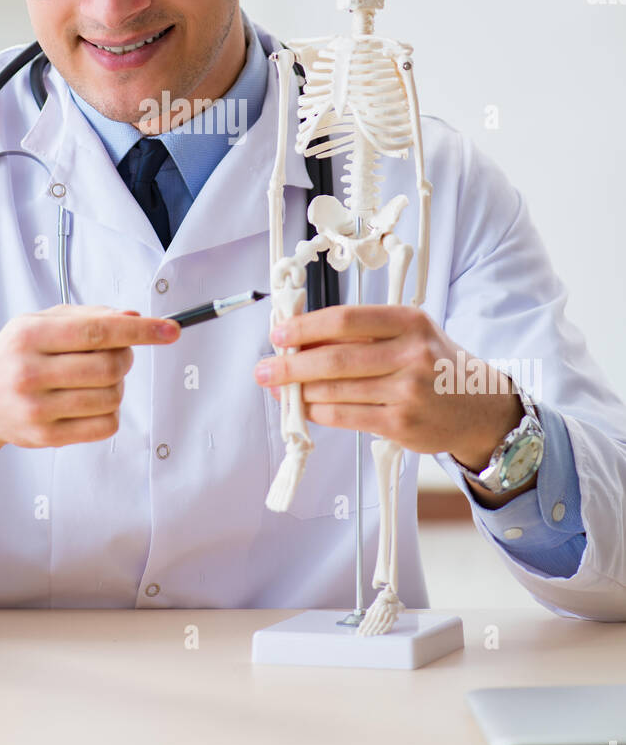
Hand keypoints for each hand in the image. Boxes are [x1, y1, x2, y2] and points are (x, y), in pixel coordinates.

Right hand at [0, 305, 179, 450]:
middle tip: (119, 355)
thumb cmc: (17, 353)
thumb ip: (90, 316)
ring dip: (117, 386)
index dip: (139, 331)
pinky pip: (103, 426)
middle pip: (108, 366)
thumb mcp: (42, 322)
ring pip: (110, 397)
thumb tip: (135, 317)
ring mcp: (35, 409)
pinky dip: (111, 412)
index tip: (170, 330)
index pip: (97, 331)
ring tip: (99, 379)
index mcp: (30, 335)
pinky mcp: (44, 437)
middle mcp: (29, 372)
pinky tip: (92, 402)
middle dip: (126, 358)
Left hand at [253, 304, 522, 469]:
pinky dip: (319, 412)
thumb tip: (304, 340)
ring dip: (299, 391)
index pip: (345, 320)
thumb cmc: (435, 364)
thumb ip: (364, 334)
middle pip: (335, 358)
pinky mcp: (401, 424)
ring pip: (336, 390)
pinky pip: (346, 417)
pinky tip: (305, 407)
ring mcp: (408, 391)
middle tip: (264, 369)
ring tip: (278, 389)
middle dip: (291, 365)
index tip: (280, 334)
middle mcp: (410, 354)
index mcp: (409, 321)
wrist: (480, 408)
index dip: (305, 327)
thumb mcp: (410, 333)